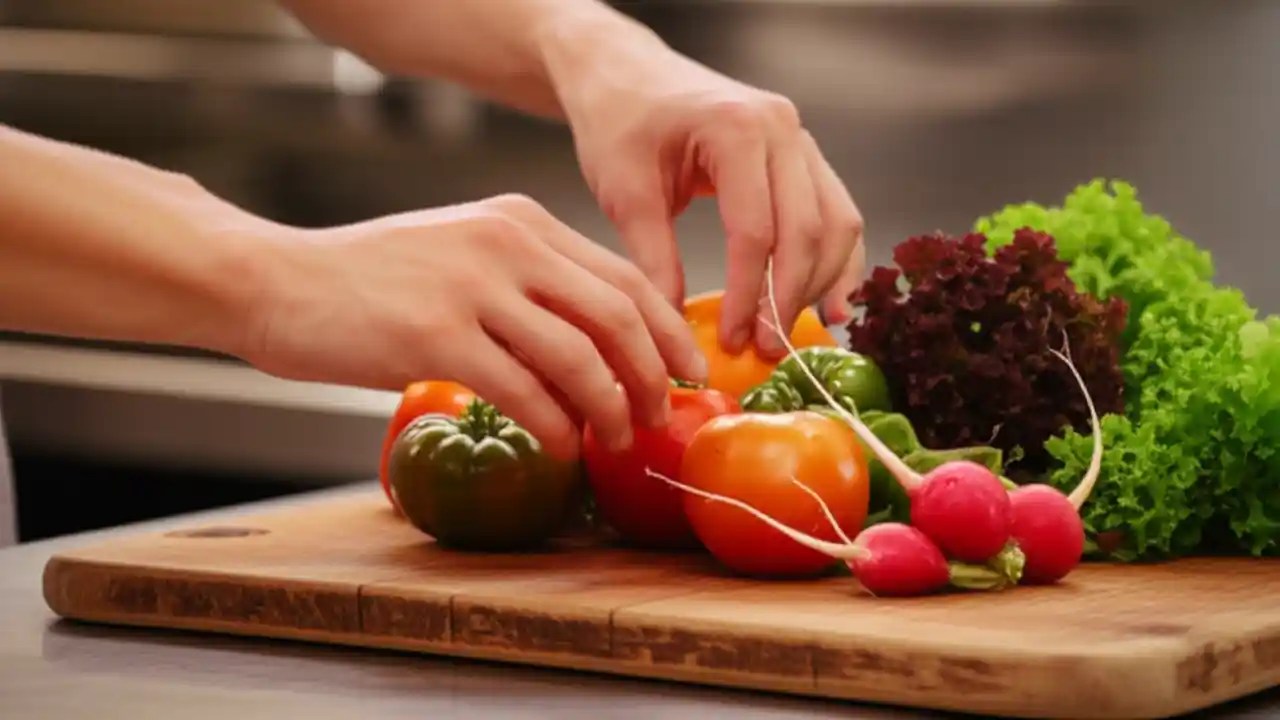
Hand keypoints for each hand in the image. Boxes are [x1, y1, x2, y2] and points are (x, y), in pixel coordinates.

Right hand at [242, 194, 707, 459]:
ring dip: (609, 408)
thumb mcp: (463, 255)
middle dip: (654, 374)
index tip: (689, 372)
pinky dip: (553, 425)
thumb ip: (528, 285)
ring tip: (616, 439)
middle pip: (617, 315)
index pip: (624, 277)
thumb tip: (596, 350)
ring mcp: (472, 286)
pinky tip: (560, 446)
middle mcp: (506, 243)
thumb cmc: (372, 281)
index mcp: (520, 222)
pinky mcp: (435, 333)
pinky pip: (523, 389)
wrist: (278, 280)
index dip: (668, 332)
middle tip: (662, 415)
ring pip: (578, 356)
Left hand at [543, 21, 865, 358]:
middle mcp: (782, 128)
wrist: (625, 74)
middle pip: (807, 230)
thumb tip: (676, 331)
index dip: (750, 295)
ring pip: (835, 223)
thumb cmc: (619, 121)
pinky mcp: (803, 155)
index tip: (735, 341)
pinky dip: (835, 260)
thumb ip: (654, 260)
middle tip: (766, 350)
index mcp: (737, 128)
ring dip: (819, 284)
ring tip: (794, 334)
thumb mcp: (623, 191)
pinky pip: (836, 211)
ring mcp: (800, 138)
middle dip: (788, 299)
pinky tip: (829, 303)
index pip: (757, 231)